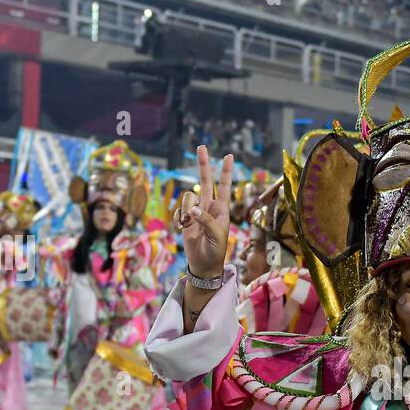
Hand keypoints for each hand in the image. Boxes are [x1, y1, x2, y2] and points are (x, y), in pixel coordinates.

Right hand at [174, 147, 232, 277]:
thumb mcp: (217, 235)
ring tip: (193, 227)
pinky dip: (181, 220)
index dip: (226, 172)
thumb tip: (193, 208)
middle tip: (202, 146)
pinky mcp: (184, 218)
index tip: (229, 156)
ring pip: (188, 197)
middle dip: (203, 164)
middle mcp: (209, 206)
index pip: (224, 186)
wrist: (203, 263)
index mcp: (221, 209)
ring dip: (188, 211)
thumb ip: (207, 220)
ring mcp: (196, 211)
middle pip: (206, 181)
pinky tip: (186, 230)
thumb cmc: (216, 250)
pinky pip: (180, 211)